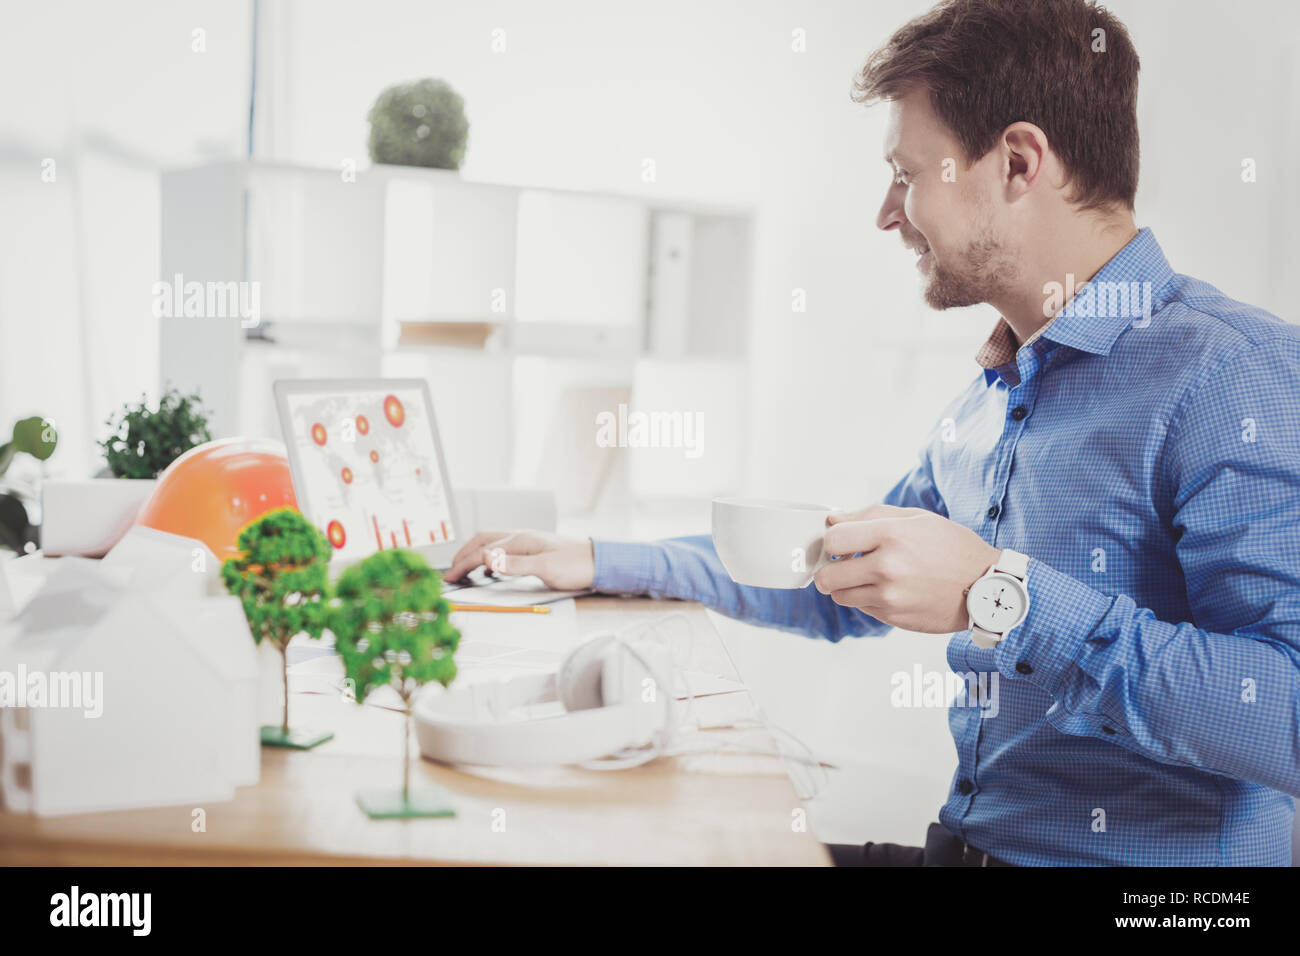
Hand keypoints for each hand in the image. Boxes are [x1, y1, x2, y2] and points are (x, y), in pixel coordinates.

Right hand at [444, 530, 595, 590]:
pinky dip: (489, 556)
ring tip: (462, 568)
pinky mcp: (533, 549)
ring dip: (474, 553)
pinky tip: (490, 567)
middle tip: (449, 573)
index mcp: (520, 540)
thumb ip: (515, 564)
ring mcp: (527, 542)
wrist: (599, 562)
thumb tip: (487, 558)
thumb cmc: (575, 565)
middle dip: (463, 555)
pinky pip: (503, 549)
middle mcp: (521, 537)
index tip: (448, 578)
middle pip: (482, 540)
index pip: (482, 550)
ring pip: (491, 542)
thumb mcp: (545, 568)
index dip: (463, 564)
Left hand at [812, 504, 999, 632]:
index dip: (832, 540)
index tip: (840, 543)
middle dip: (829, 569)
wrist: (985, 586)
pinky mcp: (894, 617)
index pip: (833, 539)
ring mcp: (890, 597)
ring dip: (845, 586)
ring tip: (866, 577)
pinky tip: (887, 589)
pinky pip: (862, 608)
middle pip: (827, 575)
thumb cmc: (952, 547)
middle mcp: (887, 567)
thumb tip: (832, 519)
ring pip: (840, 596)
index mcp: (892, 535)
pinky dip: (865, 599)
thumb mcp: (916, 518)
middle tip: (842, 564)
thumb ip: (870, 515)